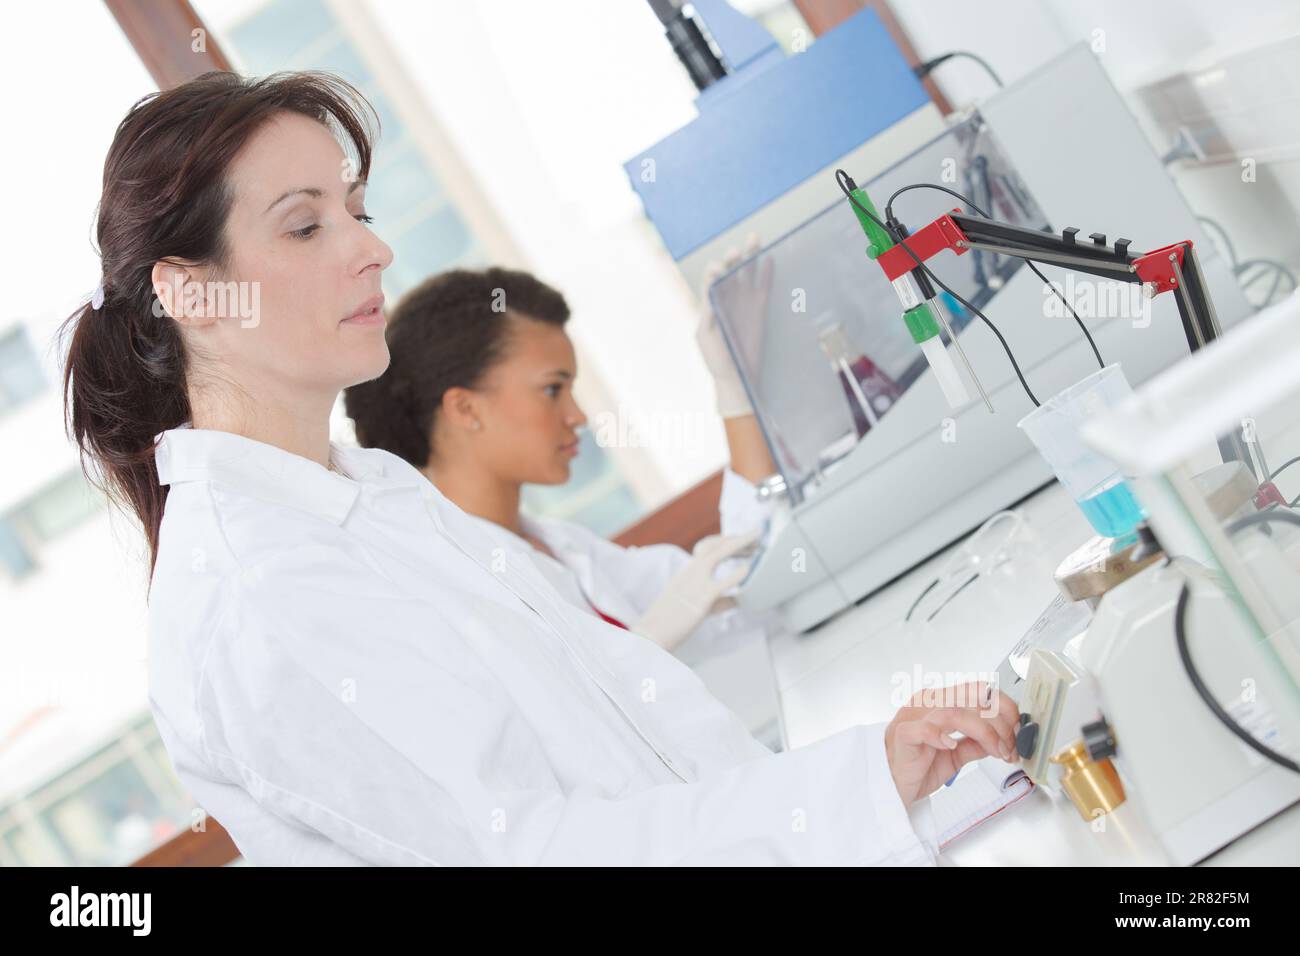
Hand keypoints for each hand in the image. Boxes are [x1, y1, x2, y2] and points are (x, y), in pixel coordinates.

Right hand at [631, 530, 760, 649]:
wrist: (650, 634)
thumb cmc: (670, 622)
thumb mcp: (693, 604)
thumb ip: (718, 600)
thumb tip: (738, 600)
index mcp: (686, 571)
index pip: (706, 546)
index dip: (725, 540)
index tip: (741, 541)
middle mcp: (690, 572)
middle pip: (715, 545)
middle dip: (736, 538)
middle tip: (755, 537)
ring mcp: (695, 583)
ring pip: (718, 554)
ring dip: (738, 544)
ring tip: (756, 543)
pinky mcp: (701, 600)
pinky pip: (722, 583)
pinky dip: (737, 574)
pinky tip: (748, 570)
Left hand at [697, 235, 772, 417]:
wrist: (736, 376)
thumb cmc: (716, 358)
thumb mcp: (705, 336)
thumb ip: (708, 313)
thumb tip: (710, 292)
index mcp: (712, 302)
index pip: (712, 277)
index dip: (716, 269)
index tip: (719, 271)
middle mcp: (728, 298)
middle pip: (731, 269)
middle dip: (734, 257)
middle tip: (737, 252)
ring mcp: (745, 302)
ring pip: (748, 273)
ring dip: (750, 256)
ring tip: (755, 239)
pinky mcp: (760, 309)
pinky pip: (764, 286)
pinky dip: (767, 273)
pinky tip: (770, 259)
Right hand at [884, 681, 1019, 804]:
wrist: (888, 786)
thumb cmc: (916, 766)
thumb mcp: (956, 755)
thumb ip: (976, 743)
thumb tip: (1004, 739)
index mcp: (941, 701)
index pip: (979, 690)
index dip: (1005, 707)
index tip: (1019, 730)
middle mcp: (928, 702)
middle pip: (973, 695)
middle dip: (1001, 720)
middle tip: (1012, 746)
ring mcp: (914, 716)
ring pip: (956, 711)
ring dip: (984, 732)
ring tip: (996, 752)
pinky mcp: (903, 734)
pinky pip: (924, 728)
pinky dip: (941, 736)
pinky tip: (951, 747)